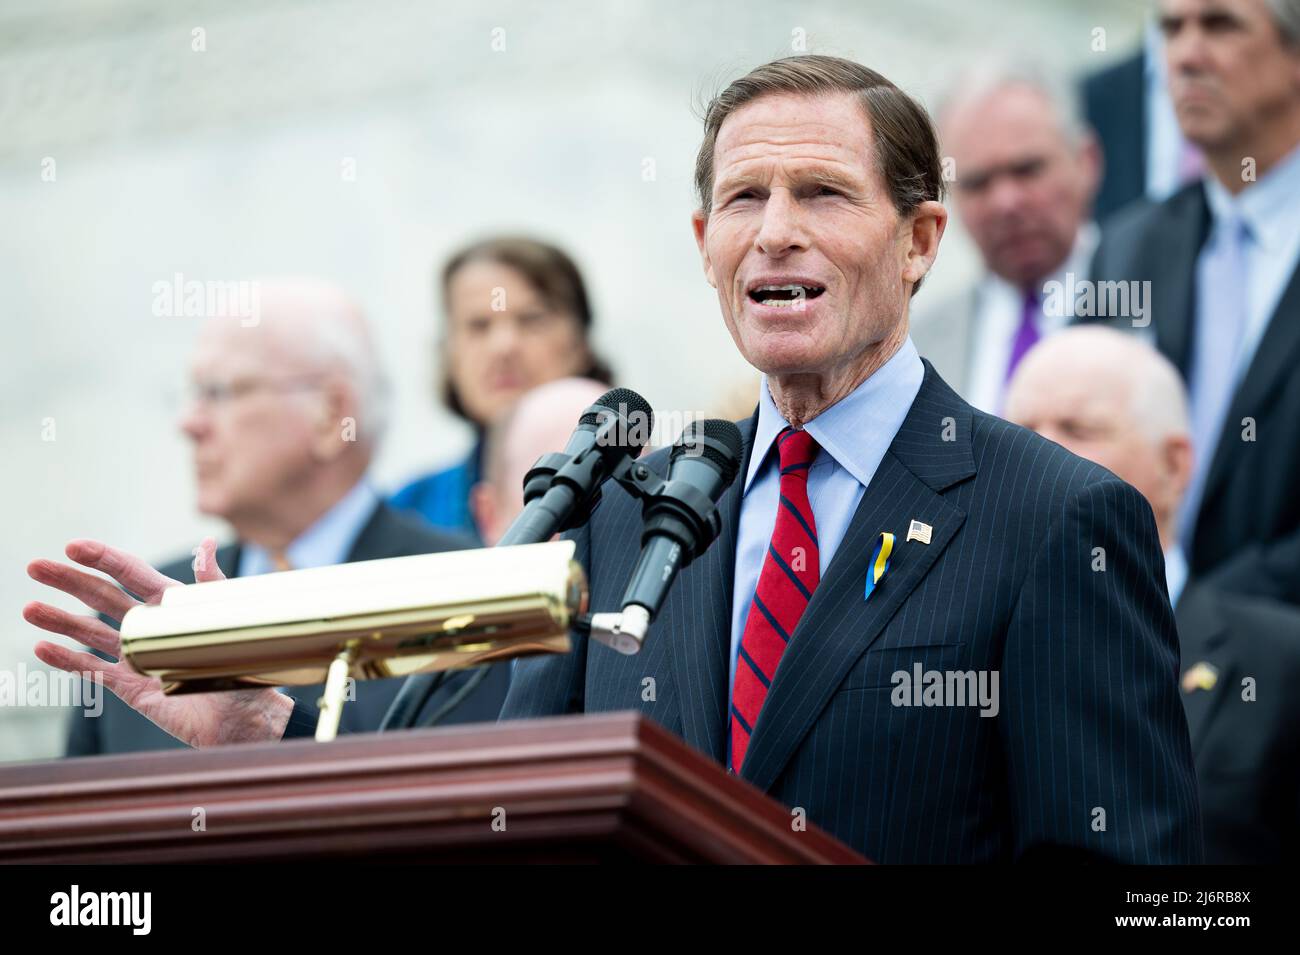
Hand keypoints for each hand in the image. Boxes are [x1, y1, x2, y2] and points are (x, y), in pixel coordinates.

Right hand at [24, 537, 294, 748]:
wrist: (244, 717)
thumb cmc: (243, 664)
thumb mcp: (228, 620)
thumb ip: (212, 585)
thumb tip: (208, 544)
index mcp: (171, 604)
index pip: (131, 574)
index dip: (103, 559)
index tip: (73, 546)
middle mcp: (148, 625)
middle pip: (102, 597)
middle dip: (69, 581)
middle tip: (36, 567)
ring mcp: (136, 654)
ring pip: (90, 632)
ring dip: (59, 620)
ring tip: (29, 608)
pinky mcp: (130, 685)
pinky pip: (93, 669)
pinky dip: (68, 659)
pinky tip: (43, 647)